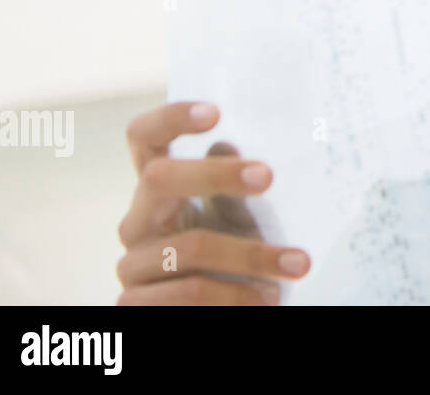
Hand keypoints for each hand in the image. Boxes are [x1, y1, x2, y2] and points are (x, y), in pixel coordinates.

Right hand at [116, 101, 310, 303]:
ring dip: (250, 255)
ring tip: (298, 265)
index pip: (143, 137)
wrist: (211, 318)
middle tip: (268, 175)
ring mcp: (132, 264)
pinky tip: (266, 299)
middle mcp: (137, 221)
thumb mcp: (234, 219)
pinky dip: (235, 297)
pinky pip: (187, 295)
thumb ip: (232, 185)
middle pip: (160, 178)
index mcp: (157, 189)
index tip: (215, 112)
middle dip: (216, 173)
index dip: (169, 117)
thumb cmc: (228, 259)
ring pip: (189, 246)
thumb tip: (229, 142)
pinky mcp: (135, 305)